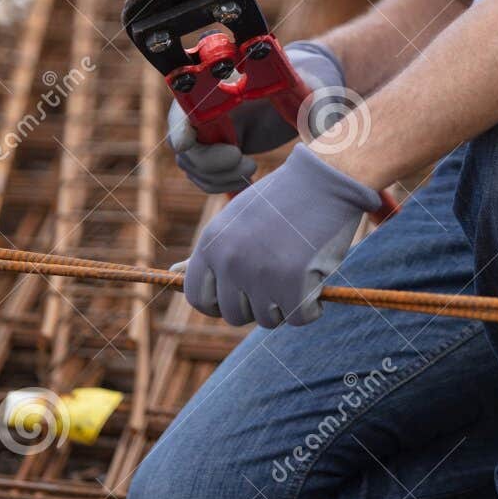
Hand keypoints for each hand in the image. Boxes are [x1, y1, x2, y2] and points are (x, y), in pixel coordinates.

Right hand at [167, 40, 348, 194]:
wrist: (305, 99)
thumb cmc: (307, 87)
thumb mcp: (314, 92)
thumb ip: (315, 106)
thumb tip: (317, 126)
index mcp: (220, 87)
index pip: (183, 108)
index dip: (179, 127)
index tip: (187, 144)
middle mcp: (206, 110)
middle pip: (186, 145)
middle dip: (210, 162)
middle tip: (246, 162)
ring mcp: (210, 133)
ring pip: (193, 166)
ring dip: (218, 177)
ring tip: (251, 169)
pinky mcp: (218, 152)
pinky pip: (206, 177)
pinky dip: (223, 184)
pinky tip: (248, 182)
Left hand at [183, 140, 380, 326]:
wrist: (325, 179)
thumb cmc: (283, 199)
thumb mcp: (236, 220)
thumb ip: (210, 251)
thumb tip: (171, 274)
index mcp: (211, 244)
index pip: (199, 298)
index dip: (220, 304)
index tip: (241, 297)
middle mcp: (229, 261)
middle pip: (234, 315)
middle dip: (258, 306)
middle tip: (279, 281)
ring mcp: (260, 274)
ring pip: (268, 319)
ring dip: (286, 305)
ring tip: (299, 274)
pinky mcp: (293, 283)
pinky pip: (300, 317)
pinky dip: (312, 307)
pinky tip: (317, 280)